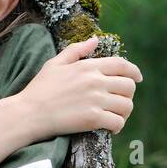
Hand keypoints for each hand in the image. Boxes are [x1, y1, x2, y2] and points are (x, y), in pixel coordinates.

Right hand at [12, 38, 143, 138]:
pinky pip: (117, 122)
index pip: (122, 65)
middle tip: (119, 102)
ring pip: (126, 105)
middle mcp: (95, 81)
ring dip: (124, 112)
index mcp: (88, 66)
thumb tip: (95, 39)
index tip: (138, 78)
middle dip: (128, 94)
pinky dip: (118, 126)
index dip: (134, 72)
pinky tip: (111, 128)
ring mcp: (95, 100)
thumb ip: (76, 50)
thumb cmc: (39, 89)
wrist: (28, 113)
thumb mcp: (55, 63)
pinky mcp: (92, 119)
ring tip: (115, 116)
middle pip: (128, 86)